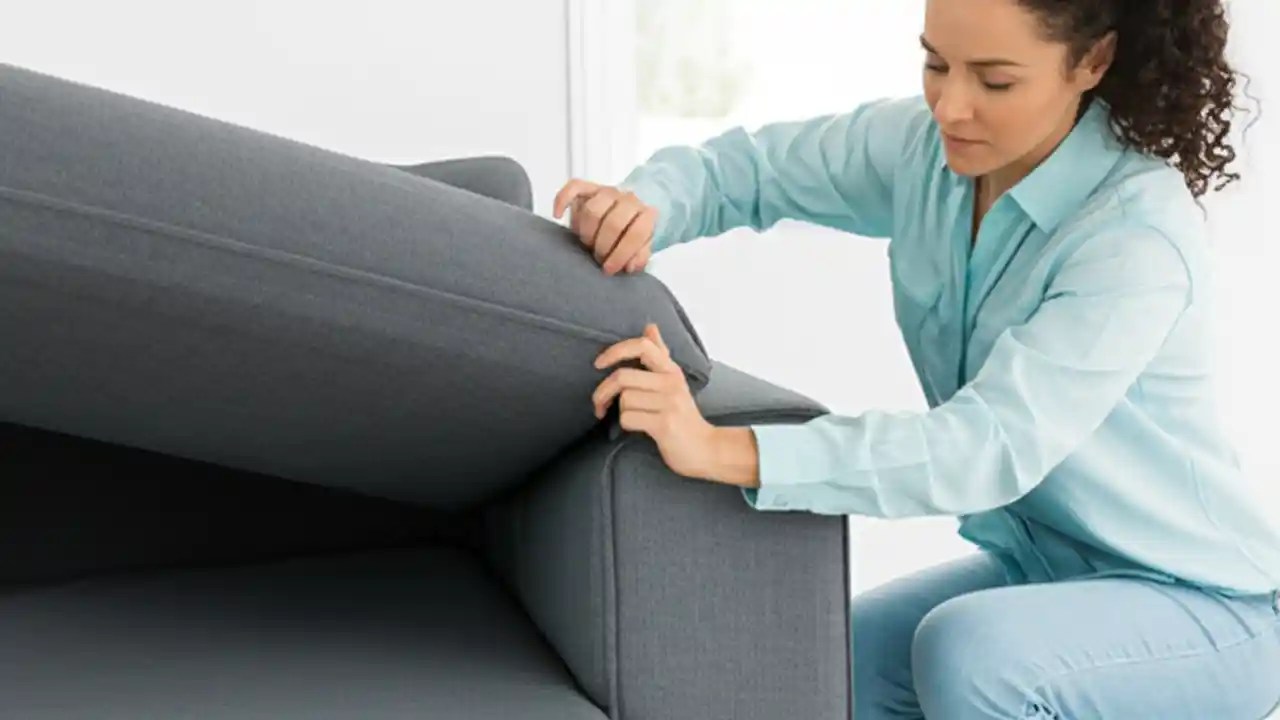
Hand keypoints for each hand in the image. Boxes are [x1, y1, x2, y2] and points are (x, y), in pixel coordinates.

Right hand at [553, 178, 656, 275]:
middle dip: (603, 246)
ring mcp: (606, 192)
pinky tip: (559, 216)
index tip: (609, 269)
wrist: (633, 207)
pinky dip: (563, 200)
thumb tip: (629, 266)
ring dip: (587, 232)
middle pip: (612, 222)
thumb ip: (639, 257)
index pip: (636, 233)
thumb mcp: (643, 247)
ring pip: (592, 209)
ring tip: (587, 244)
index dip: (621, 254)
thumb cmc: (634, 231)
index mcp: (646, 214)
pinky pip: (573, 187)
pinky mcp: (588, 187)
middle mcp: (627, 199)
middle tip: (598, 258)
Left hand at [592, 323, 718, 479]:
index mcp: (671, 370)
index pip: (641, 346)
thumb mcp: (674, 381)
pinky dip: (626, 425)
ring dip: (618, 412)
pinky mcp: (665, 424)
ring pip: (625, 400)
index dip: (615, 351)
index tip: (599, 364)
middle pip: (622, 377)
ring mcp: (669, 403)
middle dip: (603, 392)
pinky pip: (628, 418)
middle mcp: (671, 382)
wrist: (706, 449)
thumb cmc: (683, 415)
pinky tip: (637, 428)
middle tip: (598, 404)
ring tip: (629, 418)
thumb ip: (661, 354)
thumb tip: (650, 326)